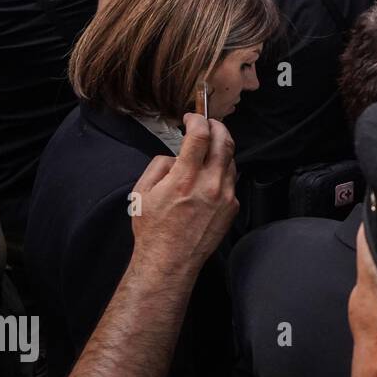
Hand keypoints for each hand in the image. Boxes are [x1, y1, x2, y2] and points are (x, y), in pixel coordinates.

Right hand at [129, 113, 237, 270]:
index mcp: (185, 178)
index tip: (193, 117)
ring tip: (209, 148)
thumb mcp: (143, 191)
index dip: (198, 120)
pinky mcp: (232, 207)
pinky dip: (223, 172)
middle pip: (225, 142)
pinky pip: (231, 181)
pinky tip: (211, 175)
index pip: (201, 136)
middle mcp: (210, 185)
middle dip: (218, 126)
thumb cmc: (154, 229)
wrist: (170, 260)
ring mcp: (225, 197)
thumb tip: (176, 155)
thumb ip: (160, 165)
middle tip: (209, 123)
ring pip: (231, 160)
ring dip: (222, 149)